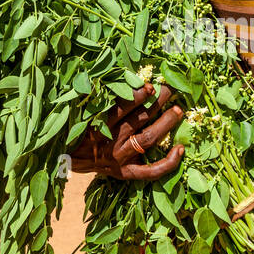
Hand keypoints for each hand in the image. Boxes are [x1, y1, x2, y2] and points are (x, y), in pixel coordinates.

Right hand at [68, 83, 183, 180]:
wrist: (71, 159)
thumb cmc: (83, 130)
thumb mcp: (87, 113)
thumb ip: (104, 100)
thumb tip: (128, 80)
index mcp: (100, 125)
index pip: (121, 108)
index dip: (137, 96)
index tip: (150, 85)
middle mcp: (112, 142)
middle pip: (139, 120)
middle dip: (157, 103)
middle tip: (170, 90)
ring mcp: (120, 159)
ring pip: (148, 139)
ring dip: (165, 123)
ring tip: (178, 110)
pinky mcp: (127, 173)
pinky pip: (151, 171)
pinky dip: (168, 162)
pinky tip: (181, 149)